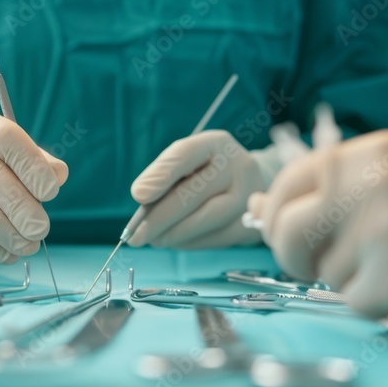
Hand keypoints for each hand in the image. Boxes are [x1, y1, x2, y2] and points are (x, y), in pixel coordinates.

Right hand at [0, 97, 67, 262]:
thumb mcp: (0, 142)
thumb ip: (32, 156)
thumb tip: (59, 175)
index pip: (4, 136)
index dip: (30, 164)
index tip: (52, 191)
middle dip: (18, 203)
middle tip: (41, 228)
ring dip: (2, 228)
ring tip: (27, 245)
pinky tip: (6, 253)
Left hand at [128, 130, 265, 248]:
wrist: (252, 186)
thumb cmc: (207, 172)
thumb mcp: (188, 162)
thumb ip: (164, 175)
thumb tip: (141, 198)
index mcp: (216, 143)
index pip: (186, 154)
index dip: (161, 173)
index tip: (138, 195)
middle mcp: (237, 167)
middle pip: (193, 193)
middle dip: (159, 218)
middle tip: (135, 236)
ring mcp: (248, 197)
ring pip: (205, 219)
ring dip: (172, 234)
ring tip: (151, 240)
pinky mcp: (249, 224)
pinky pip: (214, 238)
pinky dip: (188, 242)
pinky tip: (172, 242)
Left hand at [248, 130, 387, 318]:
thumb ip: (341, 182)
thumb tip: (270, 203)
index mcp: (365, 151)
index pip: (288, 181)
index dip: (277, 213)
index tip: (285, 229)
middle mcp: (363, 184)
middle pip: (285, 229)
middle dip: (294, 253)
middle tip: (320, 261)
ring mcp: (379, 228)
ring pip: (324, 272)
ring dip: (351, 277)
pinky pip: (354, 301)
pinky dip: (376, 302)